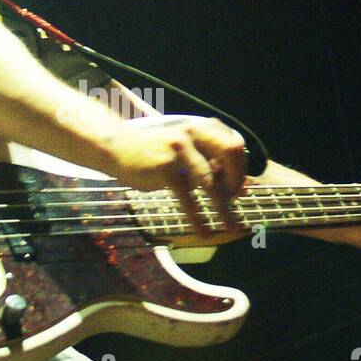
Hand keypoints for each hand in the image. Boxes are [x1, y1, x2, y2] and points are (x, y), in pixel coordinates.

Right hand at [106, 117, 246, 236]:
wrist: (118, 149)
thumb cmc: (157, 153)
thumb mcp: (187, 153)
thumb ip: (211, 164)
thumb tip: (242, 188)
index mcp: (203, 128)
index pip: (235, 146)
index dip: (241, 170)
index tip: (239, 190)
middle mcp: (194, 133)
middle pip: (230, 153)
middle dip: (237, 181)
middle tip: (235, 202)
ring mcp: (179, 148)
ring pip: (211, 182)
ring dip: (224, 208)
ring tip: (231, 228)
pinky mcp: (165, 167)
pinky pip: (188, 197)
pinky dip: (198, 218)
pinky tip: (203, 232)